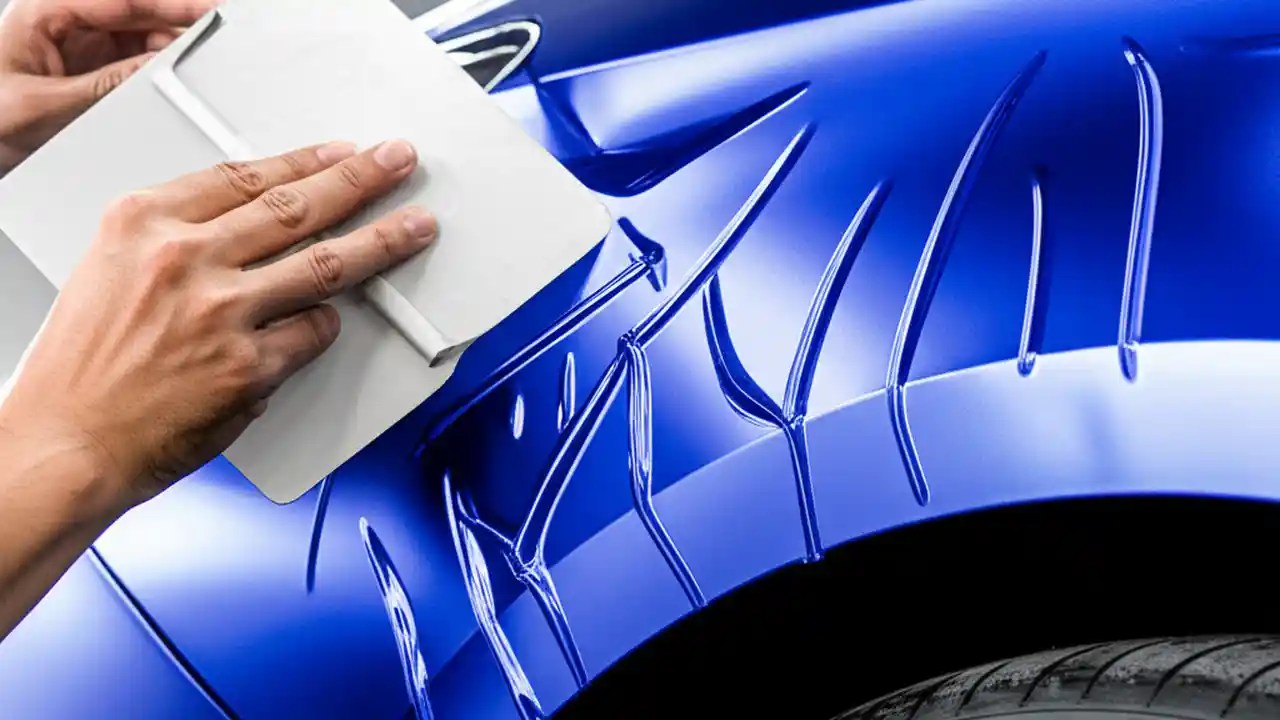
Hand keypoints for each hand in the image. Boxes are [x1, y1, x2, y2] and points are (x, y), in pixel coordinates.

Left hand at [0, 0, 214, 171]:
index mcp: (45, 13)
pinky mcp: (92, 68)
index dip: (170, 4)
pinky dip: (156, 70)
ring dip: (166, 53)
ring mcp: (81, 45)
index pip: (121, 0)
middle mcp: (65, 23)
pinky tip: (172, 82)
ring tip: (190, 72)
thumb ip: (108, 84)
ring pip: (140, 37)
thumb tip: (157, 68)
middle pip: (136, 15)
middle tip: (209, 45)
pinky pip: (134, 61)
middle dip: (173, 28)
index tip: (206, 10)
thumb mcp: (51, 104)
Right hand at [0, 139, 436, 506]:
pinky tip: (327, 322)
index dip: (306, 160)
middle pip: (297, 206)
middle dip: (360, 179)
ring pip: (325, 264)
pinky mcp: (249, 366)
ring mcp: (222, 312)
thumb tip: (250, 229)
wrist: (65, 442)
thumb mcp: (111, 269)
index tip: (339, 152)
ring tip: (414, 227)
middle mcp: (184, 259)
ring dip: (382, 241)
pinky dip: (323, 328)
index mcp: (143, 223)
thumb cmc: (80, 367)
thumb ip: (180, 240)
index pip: (246, 176)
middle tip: (396, 163)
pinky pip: (312, 333)